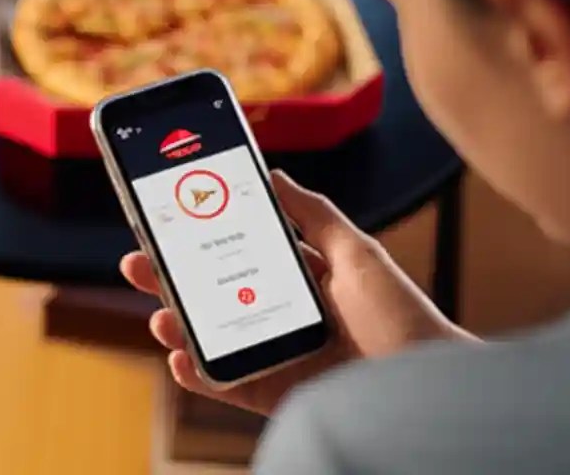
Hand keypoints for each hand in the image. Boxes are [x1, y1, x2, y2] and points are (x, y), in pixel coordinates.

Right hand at [120, 170, 476, 415]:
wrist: (432, 389)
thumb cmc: (406, 318)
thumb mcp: (356, 253)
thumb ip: (313, 214)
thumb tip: (273, 173)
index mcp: (303, 283)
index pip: (239, 256)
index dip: (200, 242)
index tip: (165, 224)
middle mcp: (284, 319)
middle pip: (214, 295)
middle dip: (171, 279)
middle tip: (136, 263)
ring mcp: (278, 358)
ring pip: (212, 338)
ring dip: (177, 324)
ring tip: (159, 311)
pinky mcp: (277, 396)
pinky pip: (226, 385)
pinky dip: (196, 373)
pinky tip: (178, 355)